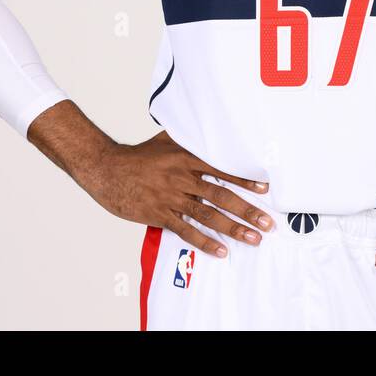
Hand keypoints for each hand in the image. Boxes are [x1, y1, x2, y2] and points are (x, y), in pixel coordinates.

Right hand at [84, 131, 274, 257]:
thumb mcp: (166, 140)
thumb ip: (188, 136)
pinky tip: (220, 251)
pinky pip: (185, 231)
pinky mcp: (159, 214)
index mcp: (186, 158)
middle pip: (220, 196)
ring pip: (207, 215)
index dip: (245, 179)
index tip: (265, 189)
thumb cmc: (138, 157)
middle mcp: (182, 178)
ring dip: (233, 228)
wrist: (107, 169)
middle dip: (247, 210)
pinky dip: (204, 242)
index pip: (222, 170)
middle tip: (268, 223)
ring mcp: (171, 198)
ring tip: (253, 238)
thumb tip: (208, 125)